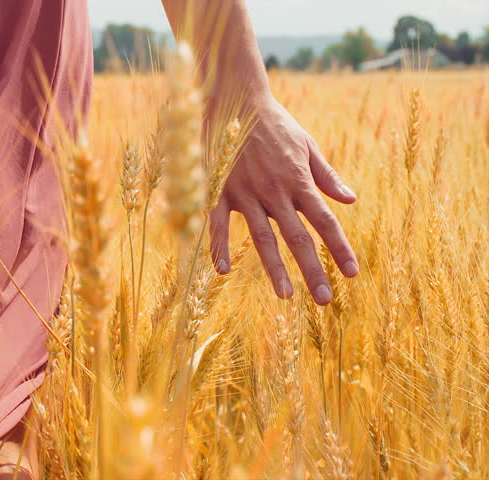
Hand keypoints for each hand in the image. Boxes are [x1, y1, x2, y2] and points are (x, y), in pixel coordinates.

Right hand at [208, 96, 357, 304]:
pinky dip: (220, 246)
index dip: (340, 249)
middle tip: (325, 300)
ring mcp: (246, 192)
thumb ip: (326, 175)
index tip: (353, 274)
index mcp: (299, 181)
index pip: (326, 221)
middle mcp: (276, 191)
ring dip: (276, 268)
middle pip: (299, 237)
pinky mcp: (219, 189)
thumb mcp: (307, 144)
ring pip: (263, 238)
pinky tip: (223, 271)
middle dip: (314, 270)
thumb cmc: (274, 122)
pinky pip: (218, 224)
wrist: (236, 98)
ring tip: (287, 296)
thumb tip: (351, 200)